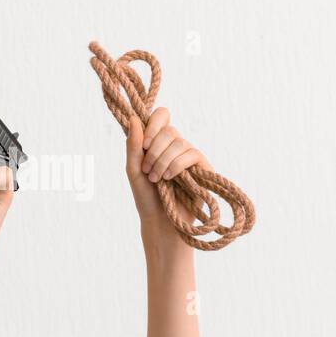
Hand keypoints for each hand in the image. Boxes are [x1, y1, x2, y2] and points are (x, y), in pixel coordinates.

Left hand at [125, 107, 206, 239]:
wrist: (161, 220)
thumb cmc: (145, 195)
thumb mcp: (133, 169)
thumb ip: (133, 145)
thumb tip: (134, 118)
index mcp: (157, 141)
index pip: (161, 115)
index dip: (153, 124)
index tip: (144, 144)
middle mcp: (174, 145)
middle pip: (169, 130)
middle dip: (155, 151)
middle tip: (147, 170)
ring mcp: (189, 155)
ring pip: (179, 142)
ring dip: (163, 161)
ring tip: (156, 179)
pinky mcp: (202, 167)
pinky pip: (192, 154)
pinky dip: (177, 164)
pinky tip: (169, 178)